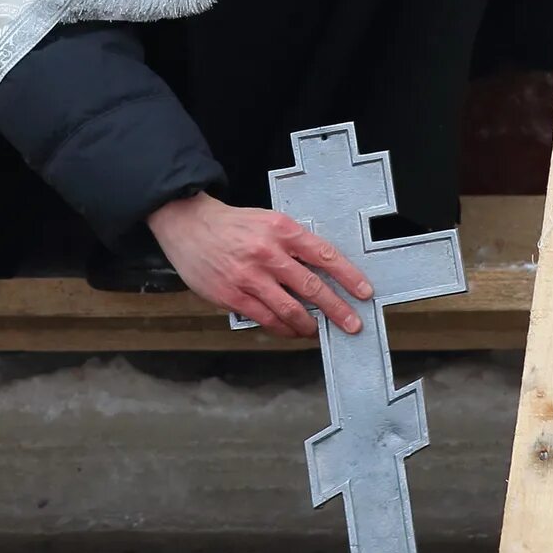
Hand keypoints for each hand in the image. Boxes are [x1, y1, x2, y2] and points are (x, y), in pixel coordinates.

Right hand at [147, 189, 371, 338]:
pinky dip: (284, 328)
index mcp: (281, 230)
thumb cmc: (232, 225)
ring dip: (310, 325)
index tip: (364, 292)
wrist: (188, 225)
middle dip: (337, 309)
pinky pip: (266, 319)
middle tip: (353, 324)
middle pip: (312, 287)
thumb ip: (292, 244)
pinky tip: (292, 331)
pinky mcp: (233, 295)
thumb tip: (322, 272)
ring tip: (318, 331)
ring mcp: (249, 277)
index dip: (348, 276)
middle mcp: (268, 253)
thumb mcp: (267, 221)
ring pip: (290, 309)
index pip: (324, 255)